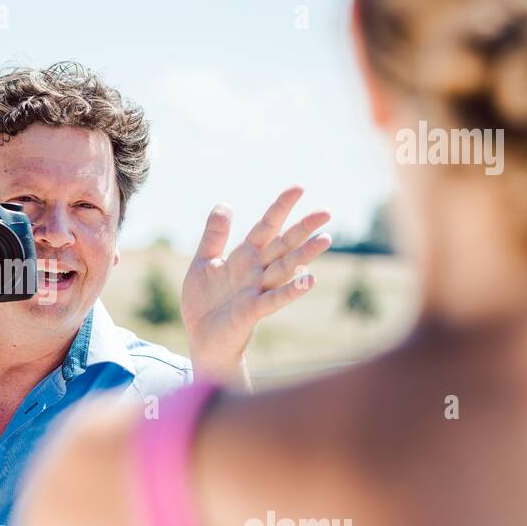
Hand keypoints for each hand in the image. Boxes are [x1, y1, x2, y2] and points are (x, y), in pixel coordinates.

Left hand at [181, 186, 331, 385]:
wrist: (200, 338)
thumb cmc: (204, 302)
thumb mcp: (203, 262)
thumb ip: (214, 235)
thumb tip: (226, 203)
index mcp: (243, 257)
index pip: (266, 227)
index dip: (280, 208)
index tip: (299, 187)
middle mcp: (255, 271)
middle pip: (282, 245)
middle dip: (302, 229)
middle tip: (325, 211)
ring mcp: (256, 291)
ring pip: (285, 269)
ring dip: (305, 255)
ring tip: (326, 239)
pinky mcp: (252, 312)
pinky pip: (274, 300)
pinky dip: (290, 291)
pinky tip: (309, 280)